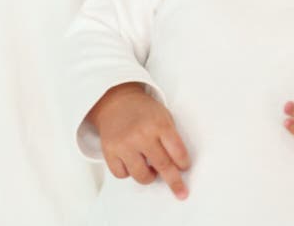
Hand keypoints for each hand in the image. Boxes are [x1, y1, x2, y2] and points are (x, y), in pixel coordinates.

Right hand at [86, 82, 191, 199]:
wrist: (116, 101)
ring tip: (150, 168)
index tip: (184, 167)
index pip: (177, 151)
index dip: (183, 163)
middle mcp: (141, 135)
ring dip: (149, 176)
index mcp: (159, 124)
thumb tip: (177, 166)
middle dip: (174, 182)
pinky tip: (132, 161)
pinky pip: (122, 174)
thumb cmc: (143, 111)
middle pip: (162, 166)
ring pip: (141, 175)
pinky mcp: (109, 151)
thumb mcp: (164, 116)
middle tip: (181, 192)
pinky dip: (128, 172)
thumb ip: (171, 139)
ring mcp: (124, 144)